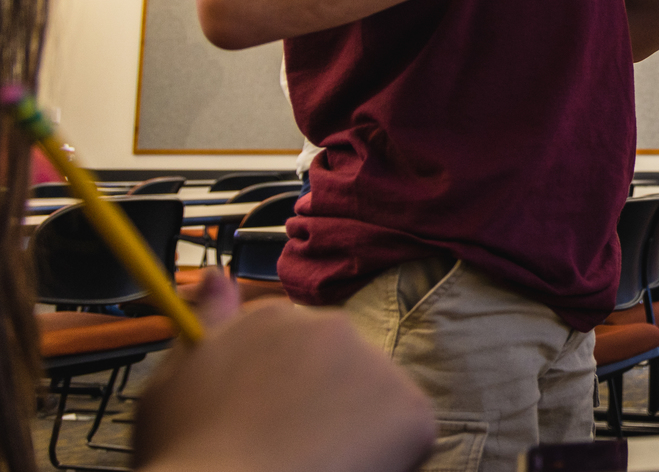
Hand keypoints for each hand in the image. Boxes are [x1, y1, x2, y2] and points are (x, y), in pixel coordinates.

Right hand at [135, 273, 433, 471]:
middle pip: (339, 366)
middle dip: (324, 402)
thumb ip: (205, 321)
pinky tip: (344, 467)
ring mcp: (375, 365)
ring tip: (313, 460)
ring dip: (355, 427)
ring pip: (374, 398)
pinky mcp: (411, 408)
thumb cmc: (191, 450)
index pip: (295, 344)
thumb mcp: (177, 377)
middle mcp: (330, 327)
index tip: (270, 415)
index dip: (284, 387)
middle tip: (291, 443)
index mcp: (273, 317)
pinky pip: (407, 432)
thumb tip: (215, 276)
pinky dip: (388, 454)